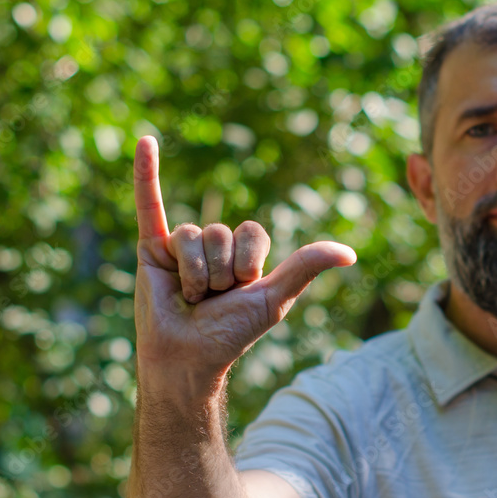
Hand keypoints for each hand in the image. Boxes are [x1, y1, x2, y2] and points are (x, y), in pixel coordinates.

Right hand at [132, 136, 355, 374]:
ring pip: (192, 234)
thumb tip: (351, 254)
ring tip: (190, 296)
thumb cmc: (232, 332)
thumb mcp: (274, 298)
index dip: (250, 260)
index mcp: (245, 254)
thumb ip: (306, 267)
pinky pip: (148, 204)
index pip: (253, 231)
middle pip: (221, 233)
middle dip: (219, 270)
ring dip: (195, 271)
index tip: (244, 288)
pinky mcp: (151, 249)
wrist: (189, 356)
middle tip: (213, 298)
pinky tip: (146, 141)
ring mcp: (182, 246)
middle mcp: (215, 246)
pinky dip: (145, 172)